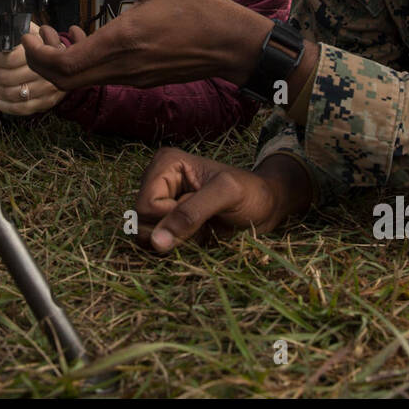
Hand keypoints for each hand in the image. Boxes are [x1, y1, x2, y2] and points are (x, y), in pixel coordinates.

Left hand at [0, 21, 67, 115]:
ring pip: (12, 94)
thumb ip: (19, 32)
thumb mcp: (34, 31)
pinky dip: (5, 105)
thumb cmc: (45, 44)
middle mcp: (47, 72)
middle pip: (7, 78)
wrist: (68, 58)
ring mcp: (48, 89)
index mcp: (43, 52)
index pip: (10, 59)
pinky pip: (21, 108)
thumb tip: (2, 35)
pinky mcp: (46, 102)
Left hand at [21, 0, 271, 90]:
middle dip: (40, 60)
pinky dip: (84, 62)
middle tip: (35, 35)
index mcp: (123, 40)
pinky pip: (100, 77)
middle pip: (64, 80)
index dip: (36, 53)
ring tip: (58, 33)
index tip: (28, 33)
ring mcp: (132, 77)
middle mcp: (123, 66)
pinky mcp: (141, 79)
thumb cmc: (201, 8)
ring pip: (81, 82)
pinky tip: (89, 37)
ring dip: (62, 61)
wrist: (233, 42)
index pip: (63, 64)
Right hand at [135, 148, 307, 252]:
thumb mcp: (226, 195)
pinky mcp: (169, 218)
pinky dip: (180, 244)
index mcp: (166, 164)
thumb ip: (190, 214)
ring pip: (149, 235)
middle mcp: (158, 180)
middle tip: (203, 222)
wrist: (266, 206)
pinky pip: (160, 242)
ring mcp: (162, 200)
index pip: (145, 206)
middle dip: (173, 231)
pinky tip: (200, 234)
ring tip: (203, 227)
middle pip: (142, 222)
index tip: (200, 212)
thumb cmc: (252, 193)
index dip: (169, 219)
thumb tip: (156, 241)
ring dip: (178, 240)